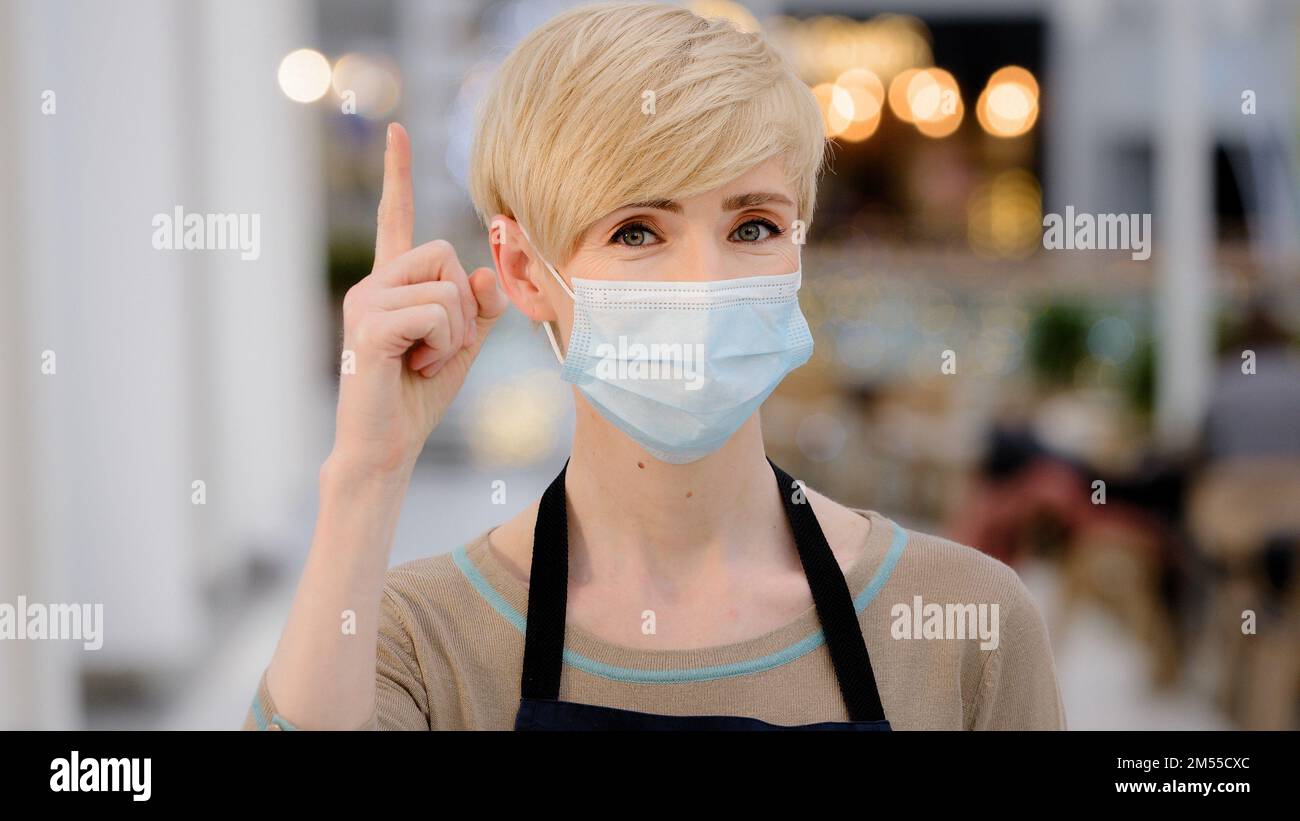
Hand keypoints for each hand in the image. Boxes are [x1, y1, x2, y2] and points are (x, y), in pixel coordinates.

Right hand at [330, 123, 507, 478]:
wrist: (385, 447)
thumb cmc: (418, 396)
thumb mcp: (462, 345)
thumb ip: (479, 306)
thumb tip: (489, 273)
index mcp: (391, 284)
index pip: (395, 219)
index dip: (398, 176)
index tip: (398, 130)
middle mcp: (372, 284)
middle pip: (443, 252)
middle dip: (463, 304)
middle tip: (440, 347)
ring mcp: (365, 302)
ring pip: (445, 286)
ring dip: (455, 333)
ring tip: (423, 361)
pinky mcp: (369, 326)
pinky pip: (436, 314)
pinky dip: (442, 347)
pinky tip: (413, 368)